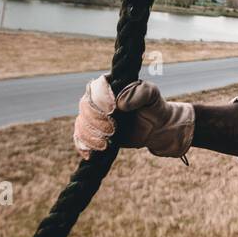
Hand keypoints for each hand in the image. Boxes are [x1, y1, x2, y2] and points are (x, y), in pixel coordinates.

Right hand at [73, 75, 194, 159]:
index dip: (101, 97)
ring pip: (82, 123)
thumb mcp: (152, 94)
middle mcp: (97, 99)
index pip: (96, 87)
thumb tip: (120, 103)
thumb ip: (141, 92)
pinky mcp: (94, 133)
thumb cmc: (153, 106)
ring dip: (91, 134)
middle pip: (85, 105)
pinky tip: (94, 152)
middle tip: (111, 129)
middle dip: (96, 119)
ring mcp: (94, 116)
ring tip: (106, 142)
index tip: (112, 109)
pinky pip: (81, 138)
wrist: (156, 127)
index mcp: (110, 84)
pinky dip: (84, 145)